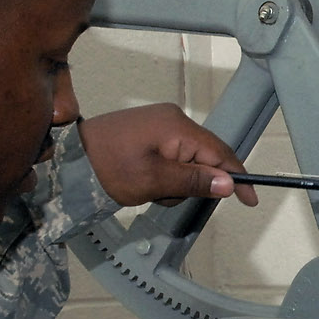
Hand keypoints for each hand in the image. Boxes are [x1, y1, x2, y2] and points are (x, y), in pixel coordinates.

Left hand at [77, 104, 258, 208]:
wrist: (69, 159)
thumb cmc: (107, 168)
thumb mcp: (154, 181)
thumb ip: (194, 181)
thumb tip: (229, 184)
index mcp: (177, 127)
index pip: (220, 153)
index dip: (237, 177)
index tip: (250, 199)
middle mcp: (173, 119)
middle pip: (204, 157)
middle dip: (191, 183)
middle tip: (162, 194)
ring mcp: (160, 123)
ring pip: (188, 160)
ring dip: (175, 182)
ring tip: (147, 188)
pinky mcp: (150, 130)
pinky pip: (172, 156)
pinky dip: (165, 174)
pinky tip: (144, 181)